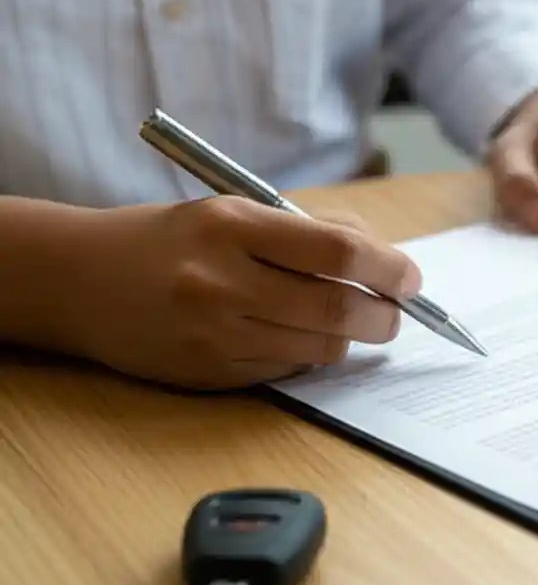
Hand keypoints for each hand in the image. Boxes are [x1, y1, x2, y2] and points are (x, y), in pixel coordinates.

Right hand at [65, 196, 420, 389]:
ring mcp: (214, 333)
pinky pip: (286, 371)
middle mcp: (222, 281)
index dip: (388, 268)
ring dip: (350, 339)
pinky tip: (300, 338)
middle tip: (396, 312)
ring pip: (319, 348)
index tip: (410, 277)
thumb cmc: (173, 238)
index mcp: (233, 226)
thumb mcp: (235, 210)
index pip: (337, 252)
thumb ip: (309, 229)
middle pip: (337, 309)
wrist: (79, 279)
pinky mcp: (208, 374)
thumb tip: (383, 256)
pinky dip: (309, 357)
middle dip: (383, 315)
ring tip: (354, 323)